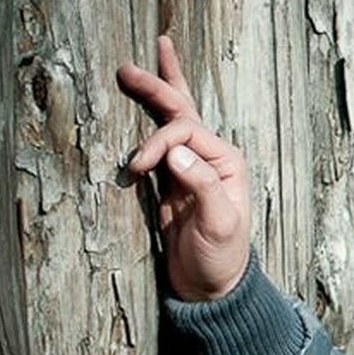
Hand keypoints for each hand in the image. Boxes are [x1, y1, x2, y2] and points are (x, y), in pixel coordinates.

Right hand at [117, 36, 252, 301]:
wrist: (212, 286)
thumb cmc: (222, 257)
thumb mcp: (220, 225)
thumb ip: (203, 186)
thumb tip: (176, 152)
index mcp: (227, 162)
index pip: (187, 132)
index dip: (159, 142)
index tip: (136, 167)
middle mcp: (211, 158)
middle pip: (182, 113)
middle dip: (158, 88)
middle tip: (127, 68)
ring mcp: (190, 167)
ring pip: (172, 121)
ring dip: (155, 94)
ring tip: (134, 69)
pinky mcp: (172, 181)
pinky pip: (159, 144)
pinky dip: (148, 122)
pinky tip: (140, 105)